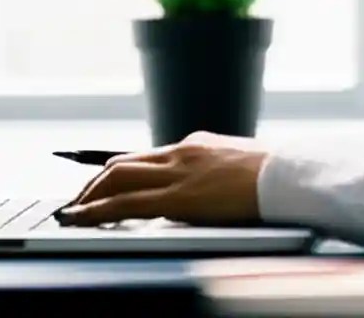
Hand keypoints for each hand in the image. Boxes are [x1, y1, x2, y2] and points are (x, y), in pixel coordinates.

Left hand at [55, 131, 267, 226]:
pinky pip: (126, 203)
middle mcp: (181, 153)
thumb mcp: (242, 164)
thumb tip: (212, 184)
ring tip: (74, 211)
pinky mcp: (177, 198)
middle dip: (97, 181)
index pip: (149, 156)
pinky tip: (83, 218)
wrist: (289, 176)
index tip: (107, 179)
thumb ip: (218, 171)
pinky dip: (98, 210)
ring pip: (117, 178)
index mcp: (197, 145)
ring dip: (90, 195)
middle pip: (124, 163)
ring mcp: (177, 173)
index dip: (122, 169)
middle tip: (80, 199)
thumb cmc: (277, 175)